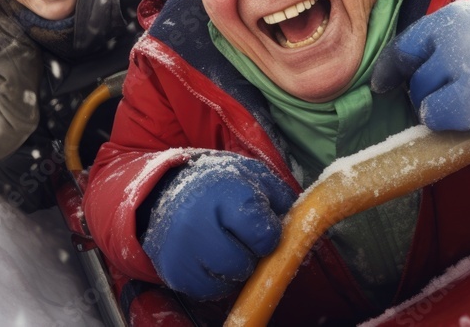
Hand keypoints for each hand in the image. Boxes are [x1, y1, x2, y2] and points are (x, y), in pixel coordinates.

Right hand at [142, 153, 295, 299]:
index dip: (268, 235)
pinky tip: (211, 258)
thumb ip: (279, 199)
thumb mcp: (252, 177)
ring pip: (227, 280)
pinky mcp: (174, 271)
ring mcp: (182, 249)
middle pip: (243, 262)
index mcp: (223, 193)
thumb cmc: (218, 185)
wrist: (168, 190)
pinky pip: (208, 292)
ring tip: (226, 245)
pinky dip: (217, 280)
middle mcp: (197, 221)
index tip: (263, 229)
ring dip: (235, 269)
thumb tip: (300, 227)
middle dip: (251, 254)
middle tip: (243, 239)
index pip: (262, 232)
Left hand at [372, 0, 469, 141]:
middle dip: (430, 90)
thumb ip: (428, 46)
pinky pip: (463, 130)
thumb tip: (383, 83)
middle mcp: (463, 51)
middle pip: (419, 86)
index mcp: (452, 23)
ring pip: (432, 114)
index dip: (390, 71)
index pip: (404, 51)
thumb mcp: (463, 27)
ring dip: (445, 112)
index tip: (381, 85)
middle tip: (457, 84)